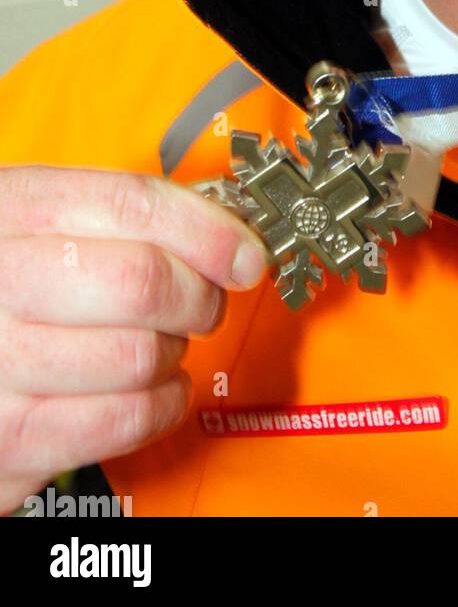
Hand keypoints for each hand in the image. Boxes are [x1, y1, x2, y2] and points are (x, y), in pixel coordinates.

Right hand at [0, 165, 268, 513]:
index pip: (130, 204)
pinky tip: (150, 387)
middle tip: (200, 301)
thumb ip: (119, 217)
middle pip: (143, 282)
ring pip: (141, 356)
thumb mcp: (36, 222)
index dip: (207, 229)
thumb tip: (226, 238)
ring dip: (173, 353)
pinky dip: (160, 405)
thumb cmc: (2, 283)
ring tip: (156, 342)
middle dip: (197, 296)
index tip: (245, 253)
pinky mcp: (9, 441)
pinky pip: (123, 421)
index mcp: (7, 210)